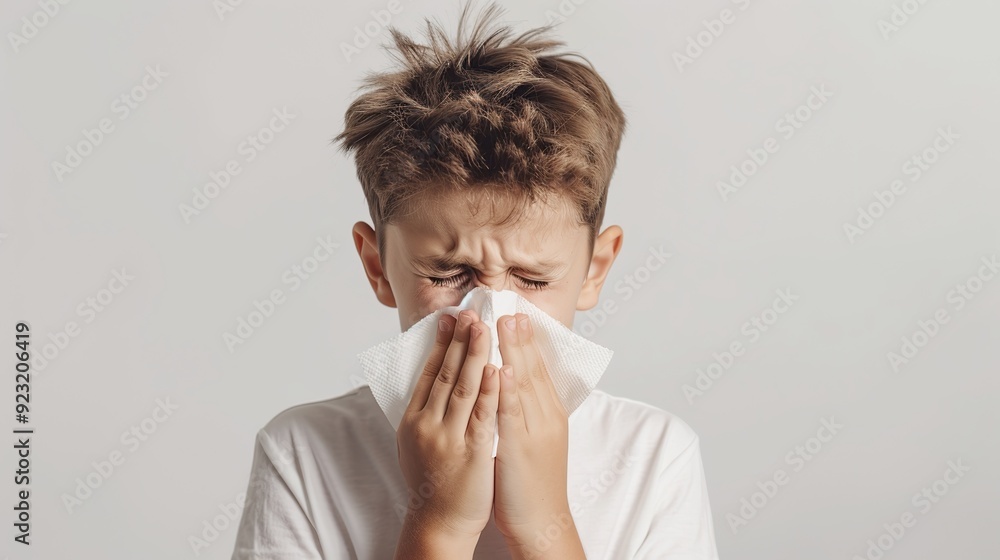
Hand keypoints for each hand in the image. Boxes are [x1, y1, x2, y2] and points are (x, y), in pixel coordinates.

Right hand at [394, 310, 500, 554]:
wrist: (441, 521)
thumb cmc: (434, 481)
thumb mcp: (418, 442)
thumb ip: (425, 411)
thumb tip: (430, 381)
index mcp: (414, 419)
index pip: (429, 372)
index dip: (440, 342)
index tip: (449, 317)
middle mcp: (428, 424)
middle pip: (445, 373)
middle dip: (458, 339)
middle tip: (469, 311)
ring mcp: (450, 437)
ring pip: (463, 387)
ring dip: (474, 354)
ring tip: (483, 327)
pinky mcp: (472, 451)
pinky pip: (483, 415)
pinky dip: (491, 390)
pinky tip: (497, 368)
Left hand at [493, 314, 584, 558]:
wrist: (542, 522)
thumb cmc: (532, 483)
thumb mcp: (533, 438)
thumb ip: (525, 410)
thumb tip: (510, 383)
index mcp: (549, 414)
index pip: (538, 369)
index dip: (527, 341)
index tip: (517, 313)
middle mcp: (546, 417)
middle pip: (533, 369)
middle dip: (520, 337)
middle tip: (510, 306)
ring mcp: (535, 431)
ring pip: (525, 385)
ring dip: (515, 351)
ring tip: (506, 323)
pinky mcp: (521, 448)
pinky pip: (513, 414)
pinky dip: (509, 389)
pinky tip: (504, 368)